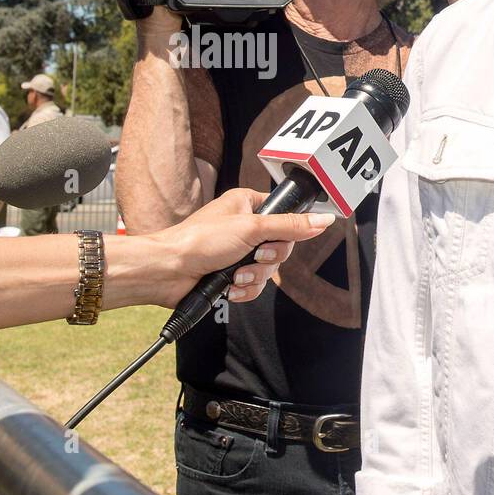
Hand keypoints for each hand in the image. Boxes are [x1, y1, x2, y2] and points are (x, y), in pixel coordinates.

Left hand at [151, 187, 333, 305]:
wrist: (168, 271)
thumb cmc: (200, 240)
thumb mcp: (252, 229)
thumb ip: (290, 226)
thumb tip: (324, 219)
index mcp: (247, 204)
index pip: (284, 216)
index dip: (286, 232)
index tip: (276, 239)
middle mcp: (244, 226)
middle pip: (281, 247)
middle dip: (268, 260)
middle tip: (253, 256)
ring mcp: (237, 252)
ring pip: (268, 270)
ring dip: (253, 277)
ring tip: (235, 275)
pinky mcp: (230, 275)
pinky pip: (254, 286)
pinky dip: (244, 290)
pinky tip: (229, 288)